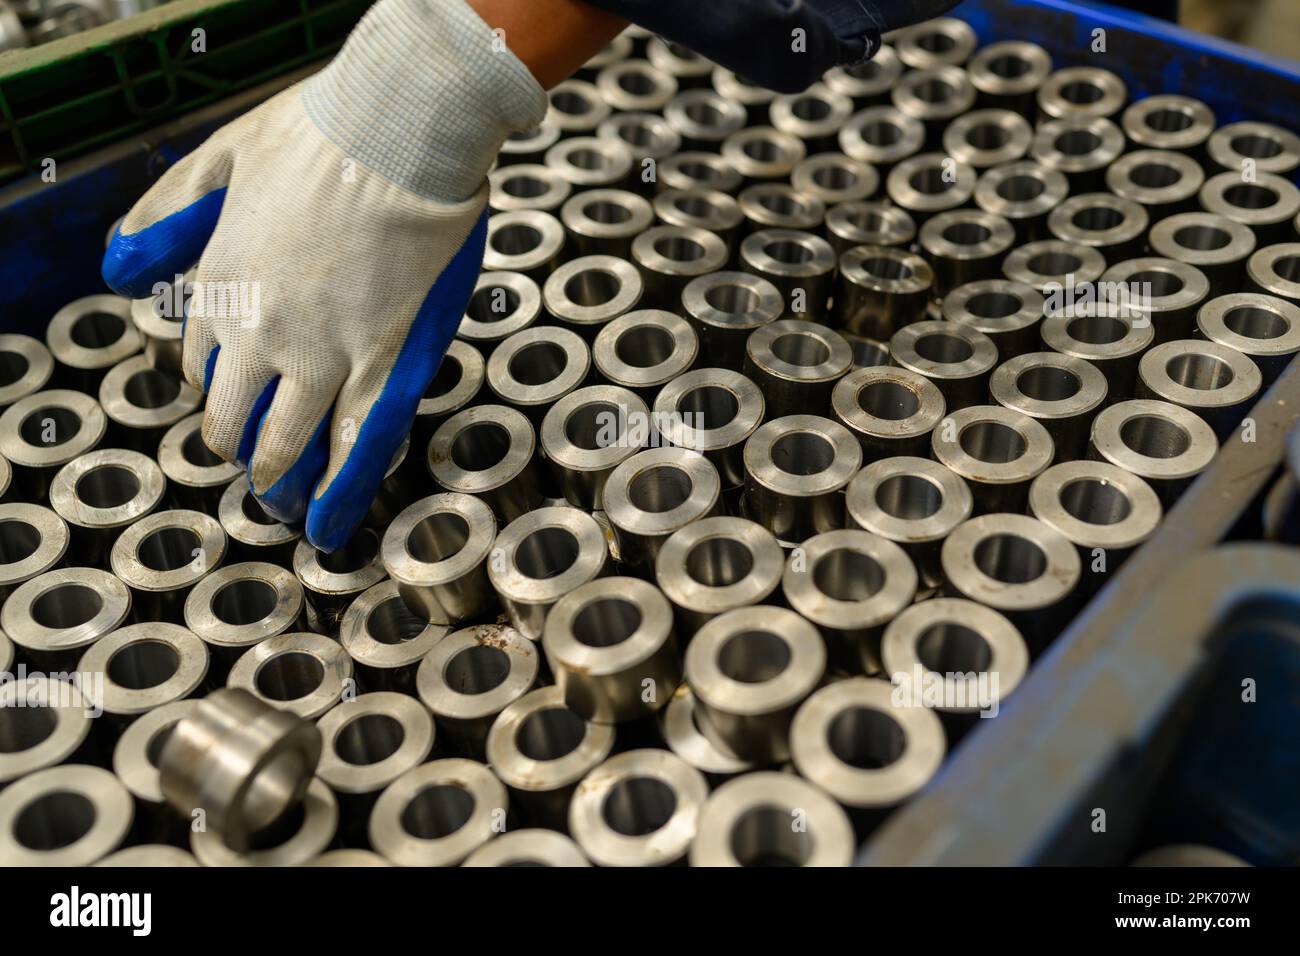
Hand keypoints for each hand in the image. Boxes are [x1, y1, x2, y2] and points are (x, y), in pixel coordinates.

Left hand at [101, 0, 545, 550]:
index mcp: (220, 286)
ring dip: (279, 476)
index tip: (226, 397)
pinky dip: (342, 486)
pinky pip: (357, 438)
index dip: (211, 384)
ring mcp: (323, 355)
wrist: (397, 133)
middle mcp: (262, 335)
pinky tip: (329, 521)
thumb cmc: (317, 133)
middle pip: (232, 414)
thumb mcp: (218, 157)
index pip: (200, 361)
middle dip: (234, 443)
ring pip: (289, 440)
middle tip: (248, 461)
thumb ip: (166, 213)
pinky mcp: (383, 363)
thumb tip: (120, 264)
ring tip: (282, 503)